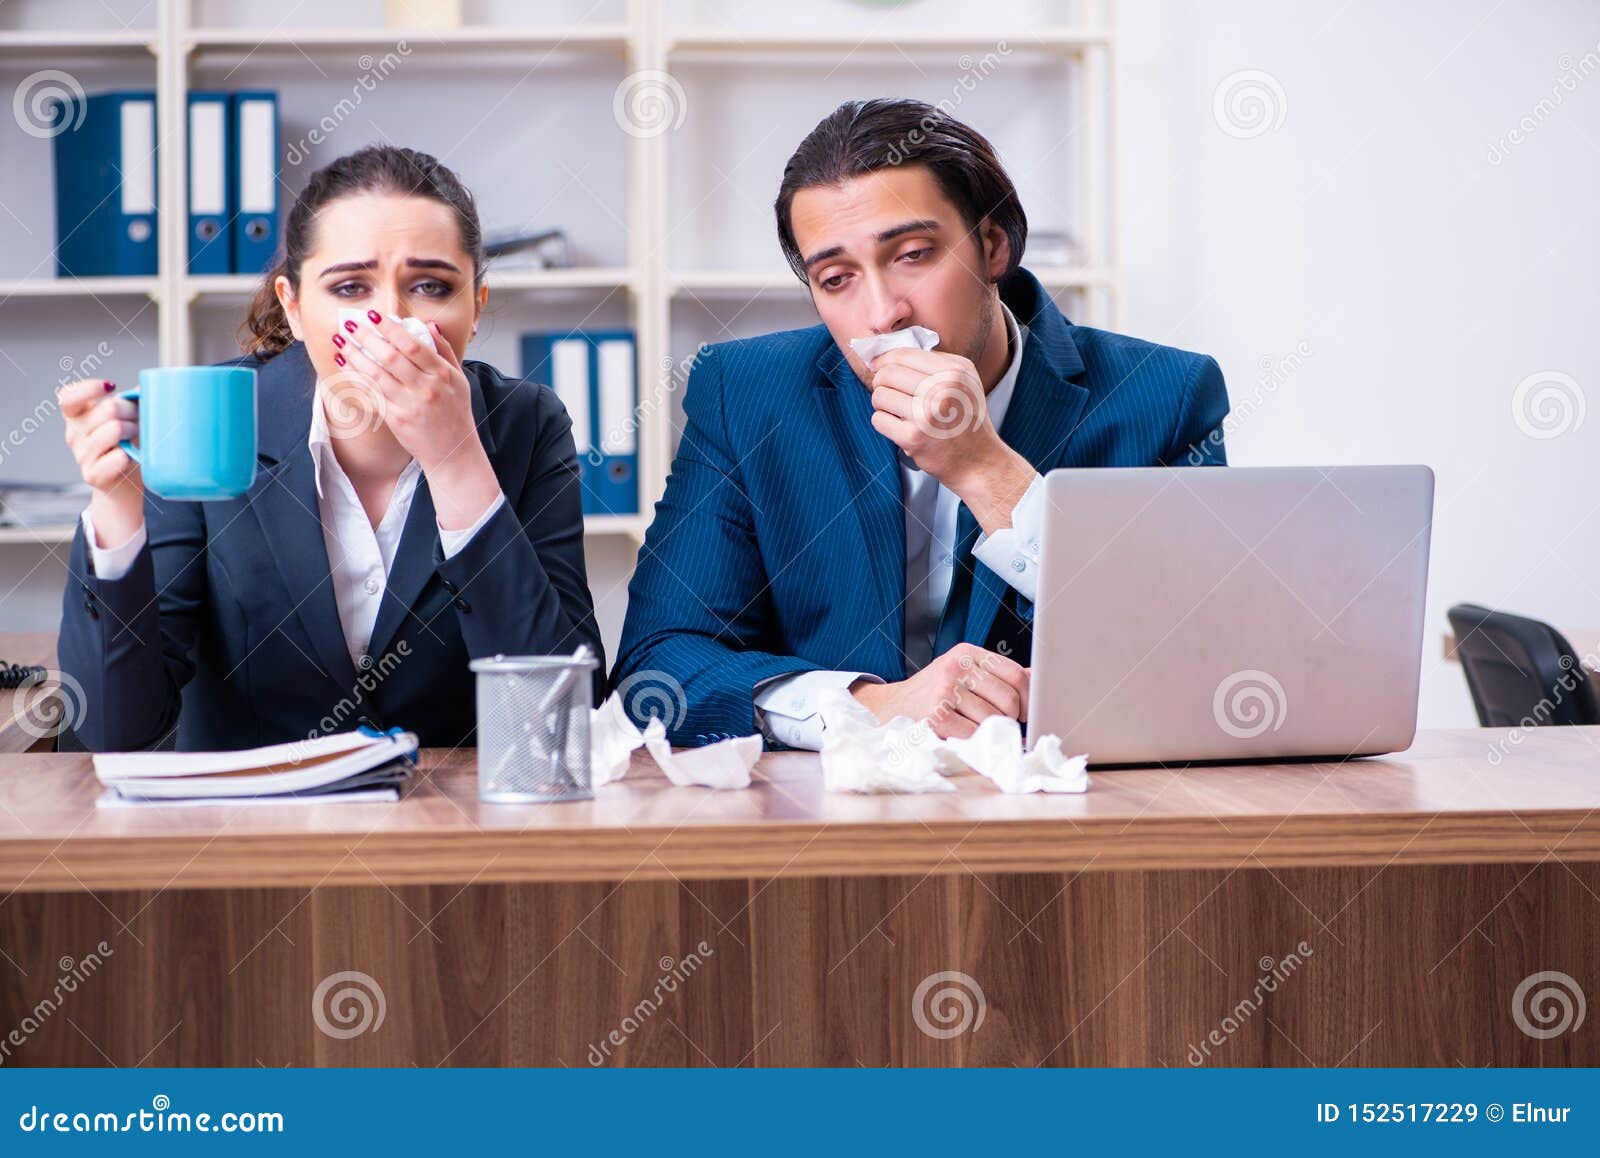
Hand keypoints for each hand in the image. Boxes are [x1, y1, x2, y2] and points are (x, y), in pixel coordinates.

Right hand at [59, 378, 142, 546]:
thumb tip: (147, 387)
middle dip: (132, 411)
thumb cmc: (127, 447)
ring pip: (115, 429)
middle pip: (108, 409)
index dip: (88, 388)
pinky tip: (131, 456)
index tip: (111, 386)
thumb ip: (131, 402)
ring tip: (139, 437)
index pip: (68, 397)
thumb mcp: (125, 420)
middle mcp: (74, 434)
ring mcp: (81, 455)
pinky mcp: (92, 475)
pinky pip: (117, 457)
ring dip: (134, 430)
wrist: (124, 486)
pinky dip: (130, 455)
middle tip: (141, 420)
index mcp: (77, 417)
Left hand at [330, 312, 499, 528]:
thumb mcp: (459, 380)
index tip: (374, 316)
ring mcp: (409, 405)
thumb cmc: (456, 414)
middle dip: (367, 337)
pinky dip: (357, 378)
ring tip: (341, 341)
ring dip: (356, 355)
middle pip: (391, 357)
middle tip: (350, 324)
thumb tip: (429, 326)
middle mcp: (426, 389)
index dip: (391, 328)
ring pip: (377, 375)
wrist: (453, 451)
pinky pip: (372, 394)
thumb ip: (444, 351)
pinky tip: (346, 365)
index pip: (413, 345)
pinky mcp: (396, 420)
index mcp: (442, 375)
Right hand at [850, 643, 1029, 739]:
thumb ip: (998, 675)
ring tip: (971, 725)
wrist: (890, 708)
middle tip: (997, 722)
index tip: (1026, 711)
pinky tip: (958, 732)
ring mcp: (945, 691)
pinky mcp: (936, 716)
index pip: (1016, 674)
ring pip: (992, 719)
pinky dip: (971, 739)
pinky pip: (973, 734)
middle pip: (1009, 699)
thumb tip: (1036, 677)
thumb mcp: (964, 674)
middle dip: (1009, 718)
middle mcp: (956, 667)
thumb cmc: (934, 693)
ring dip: (987, 730)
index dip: (1028, 698)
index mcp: (967, 653)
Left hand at [867, 347, 1035, 531]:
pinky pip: (879, 420)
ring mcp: (926, 414)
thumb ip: (935, 362)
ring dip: (883, 404)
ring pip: (879, 396)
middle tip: (888, 392)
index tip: (877, 365)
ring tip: (899, 411)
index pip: (903, 355)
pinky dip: (885, 423)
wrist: (978, 461)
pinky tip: (900, 427)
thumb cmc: (967, 419)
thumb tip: (890, 354)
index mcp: (954, 371)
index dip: (884, 359)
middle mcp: (941, 389)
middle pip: (887, 374)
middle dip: (881, 382)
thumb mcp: (964, 380)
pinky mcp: (913, 437)